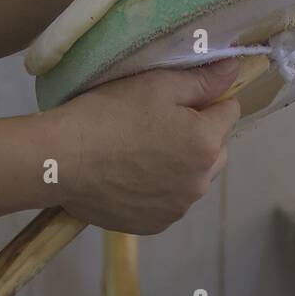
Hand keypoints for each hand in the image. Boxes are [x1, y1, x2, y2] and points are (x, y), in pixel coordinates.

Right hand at [51, 59, 241, 233]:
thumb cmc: (108, 115)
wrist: (60, 161)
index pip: (230, 113)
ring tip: (141, 152)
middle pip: (217, 149)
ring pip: (194, 178)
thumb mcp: (157, 85)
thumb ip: (202, 81)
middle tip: (159, 125)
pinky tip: (131, 176)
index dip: (207, 102)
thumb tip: (234, 71)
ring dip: (181, 165)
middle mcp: (200, 180)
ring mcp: (178, 206)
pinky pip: (170, 201)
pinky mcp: (155, 224)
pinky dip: (160, 189)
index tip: (179, 100)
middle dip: (199, 136)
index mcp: (206, 143)